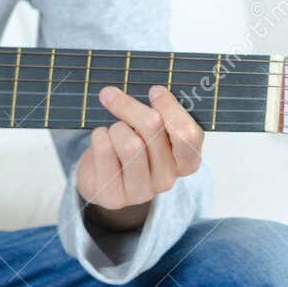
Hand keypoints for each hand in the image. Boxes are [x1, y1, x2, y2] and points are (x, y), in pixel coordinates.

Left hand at [77, 84, 205, 232]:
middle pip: (153, 129)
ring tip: (111, 130)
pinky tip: (100, 138)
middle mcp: (167, 180)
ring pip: (130, 143)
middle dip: (129, 106)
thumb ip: (158, 115)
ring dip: (115, 127)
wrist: (99, 179)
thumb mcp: (148, 131)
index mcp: (185, 162)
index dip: (170, 108)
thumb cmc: (128, 145)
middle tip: (110, 94)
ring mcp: (142, 192)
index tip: (154, 90)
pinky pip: (106, 152)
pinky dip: (99, 136)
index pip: (189, 135)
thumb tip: (157, 91)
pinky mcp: (114, 196)